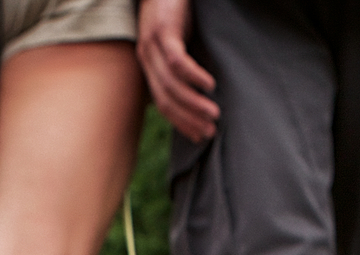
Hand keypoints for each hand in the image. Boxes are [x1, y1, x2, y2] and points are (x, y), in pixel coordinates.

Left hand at [138, 0, 218, 141]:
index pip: (163, 103)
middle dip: (188, 119)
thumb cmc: (176, 10)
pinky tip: (209, 84)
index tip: (200, 137)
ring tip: (213, 113)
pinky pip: (176, 60)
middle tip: (210, 131)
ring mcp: (152, 44)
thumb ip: (181, 68)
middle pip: (165, 99)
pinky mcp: (163, 30)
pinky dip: (192, 75)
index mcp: (149, 65)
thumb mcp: (177, 43)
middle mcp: (147, 57)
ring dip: (193, 103)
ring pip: (171, 84)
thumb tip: (200, 95)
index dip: (181, 123)